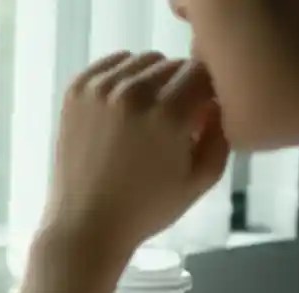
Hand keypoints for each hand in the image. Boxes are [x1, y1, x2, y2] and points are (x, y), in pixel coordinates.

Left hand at [41, 52, 229, 263]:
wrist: (85, 225)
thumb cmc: (147, 209)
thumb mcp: (202, 178)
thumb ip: (222, 132)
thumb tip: (217, 100)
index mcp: (168, 114)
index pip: (204, 73)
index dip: (208, 93)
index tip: (202, 114)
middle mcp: (133, 94)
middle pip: (175, 65)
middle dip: (182, 87)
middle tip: (173, 120)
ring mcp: (100, 90)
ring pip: (144, 61)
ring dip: (153, 80)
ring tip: (147, 114)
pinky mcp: (76, 92)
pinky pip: (112, 64)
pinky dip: (123, 76)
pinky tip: (124, 104)